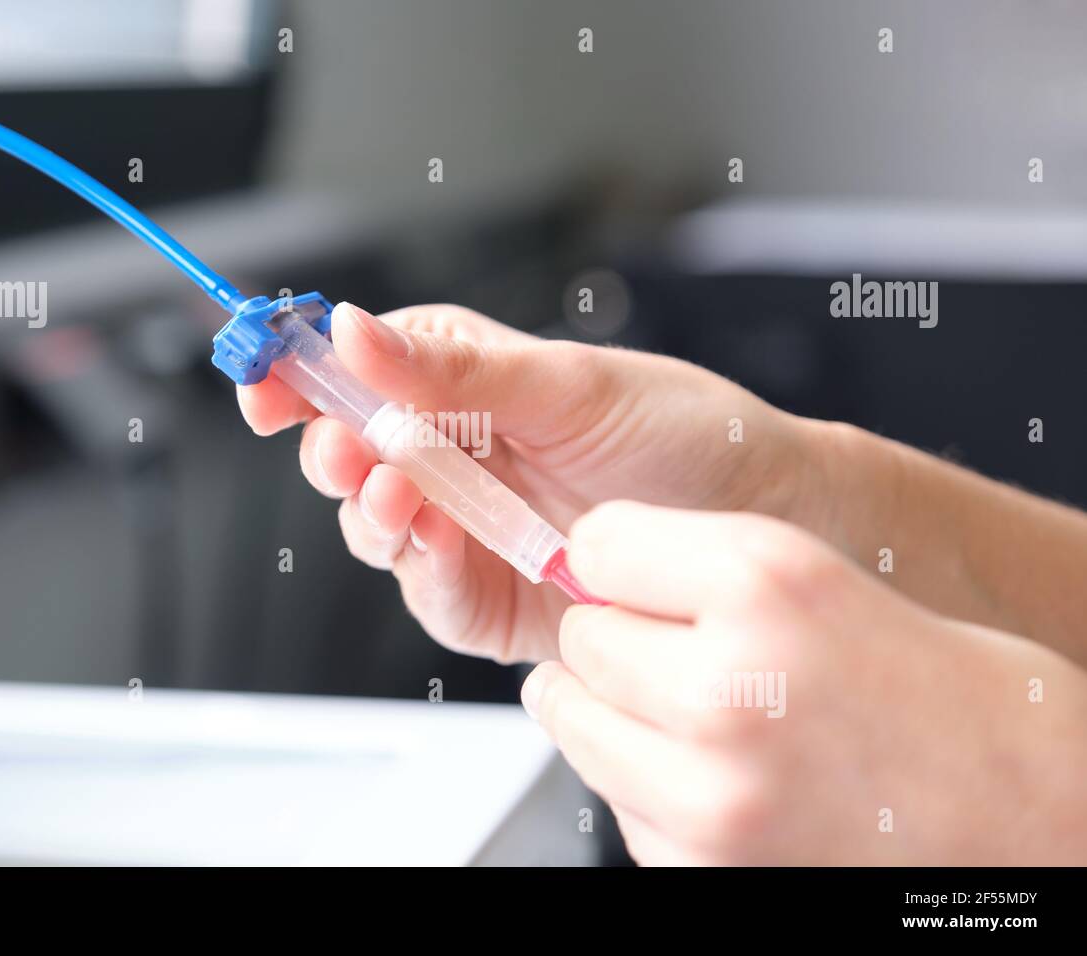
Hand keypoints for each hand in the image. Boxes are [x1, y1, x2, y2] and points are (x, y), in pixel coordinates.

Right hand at [238, 302, 822, 662]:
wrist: (760, 518)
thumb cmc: (682, 433)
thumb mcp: (568, 386)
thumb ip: (453, 368)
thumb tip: (350, 330)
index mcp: (463, 382)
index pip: (355, 370)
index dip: (300, 374)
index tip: (263, 381)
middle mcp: (455, 455)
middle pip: (350, 453)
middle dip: (332, 451)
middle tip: (345, 448)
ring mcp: (466, 528)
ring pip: (375, 525)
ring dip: (373, 509)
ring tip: (402, 492)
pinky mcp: (487, 597)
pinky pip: (428, 588)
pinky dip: (423, 566)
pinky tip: (443, 541)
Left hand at [522, 500, 1086, 864]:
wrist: (1029, 822)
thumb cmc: (942, 699)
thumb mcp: (822, 579)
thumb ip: (696, 564)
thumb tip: (586, 568)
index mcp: (764, 586)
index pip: (596, 545)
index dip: (619, 558)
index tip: (636, 572)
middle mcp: (725, 689)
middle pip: (577, 639)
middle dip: (617, 638)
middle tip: (686, 653)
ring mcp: (707, 794)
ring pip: (574, 721)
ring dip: (617, 713)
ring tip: (705, 717)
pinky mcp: (697, 867)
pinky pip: (616, 800)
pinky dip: (651, 788)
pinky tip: (730, 780)